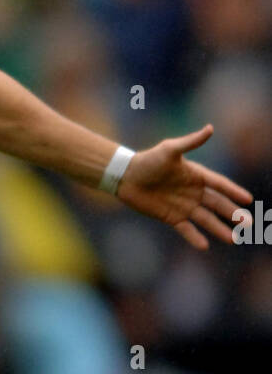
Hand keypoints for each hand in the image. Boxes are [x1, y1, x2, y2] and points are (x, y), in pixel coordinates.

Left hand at [117, 125, 252, 249]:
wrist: (126, 176)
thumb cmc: (148, 160)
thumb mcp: (170, 149)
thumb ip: (191, 142)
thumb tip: (210, 128)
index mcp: (196, 175)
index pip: (220, 184)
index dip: (233, 191)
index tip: (248, 200)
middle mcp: (193, 192)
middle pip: (218, 205)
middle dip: (233, 214)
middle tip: (248, 225)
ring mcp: (184, 206)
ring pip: (206, 219)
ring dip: (219, 229)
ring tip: (233, 239)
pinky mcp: (171, 217)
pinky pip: (186, 229)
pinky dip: (194, 237)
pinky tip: (205, 246)